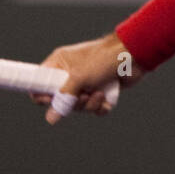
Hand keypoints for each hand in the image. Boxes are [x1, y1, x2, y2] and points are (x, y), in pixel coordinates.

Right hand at [31, 32, 145, 124]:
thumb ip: (64, 97)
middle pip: (60, 99)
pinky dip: (100, 106)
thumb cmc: (103, 59)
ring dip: (89, 104)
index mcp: (60, 63)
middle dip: (73, 103)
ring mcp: (86, 82)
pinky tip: (106, 99)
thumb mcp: (79, 77)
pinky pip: (93, 107)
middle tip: (83, 96)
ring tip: (98, 94)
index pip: (40, 82)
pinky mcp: (100, 89)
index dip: (42, 94)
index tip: (50, 100)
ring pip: (78, 105)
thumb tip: (51, 118)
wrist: (134, 55)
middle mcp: (70, 73)